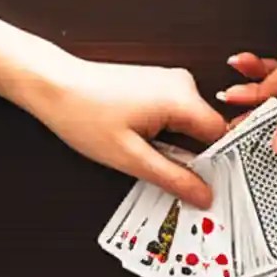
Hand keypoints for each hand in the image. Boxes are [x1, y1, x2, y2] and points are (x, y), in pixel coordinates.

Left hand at [22, 57, 225, 207]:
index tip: (207, 184)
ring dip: (177, 145)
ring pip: (191, 125)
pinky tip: (144, 141)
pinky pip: (177, 115)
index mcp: (181, 98)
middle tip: (171, 174)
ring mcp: (170, 82)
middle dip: (194, 157)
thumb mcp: (131, 158)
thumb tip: (203, 194)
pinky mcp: (158, 86)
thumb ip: (173, 179)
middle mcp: (181, 84)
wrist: (52, 85)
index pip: (223, 136)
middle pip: (208, 131)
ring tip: (148, 154)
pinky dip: (167, 134)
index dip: (217, 164)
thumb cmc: (83, 113)